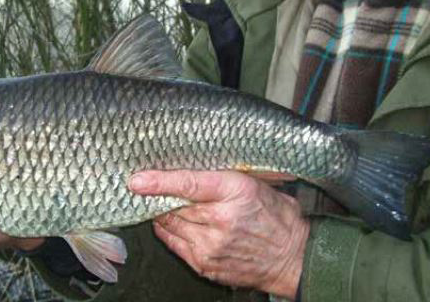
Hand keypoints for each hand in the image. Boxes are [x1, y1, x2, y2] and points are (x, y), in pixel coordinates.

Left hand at [129, 170, 308, 299]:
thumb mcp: (257, 184)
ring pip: (170, 224)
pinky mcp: (205, 263)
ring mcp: (211, 245)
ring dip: (163, 212)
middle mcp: (221, 219)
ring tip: (164, 203)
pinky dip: (169, 230)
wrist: (291, 258)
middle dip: (160, 196)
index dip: (160, 181)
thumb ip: (223, 177)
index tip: (138, 179)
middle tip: (151, 186)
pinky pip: (174, 243)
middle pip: (173, 205)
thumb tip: (189, 164)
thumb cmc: (277, 217)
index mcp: (236, 191)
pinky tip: (173, 222)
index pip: (189, 184)